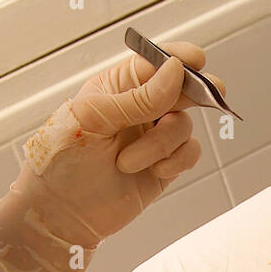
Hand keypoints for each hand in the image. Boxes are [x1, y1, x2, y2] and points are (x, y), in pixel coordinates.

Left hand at [0, 44, 221, 271]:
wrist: (60, 214)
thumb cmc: (61, 162)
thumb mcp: (93, 120)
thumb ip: (137, 98)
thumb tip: (176, 72)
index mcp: (118, 86)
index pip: (155, 61)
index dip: (178, 57)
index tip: (194, 60)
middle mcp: (140, 108)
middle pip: (182, 87)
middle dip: (195, 90)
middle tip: (210, 93)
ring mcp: (153, 137)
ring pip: (184, 124)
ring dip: (160, 143)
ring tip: (126, 162)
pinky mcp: (164, 165)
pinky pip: (189, 153)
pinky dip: (176, 161)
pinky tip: (153, 171)